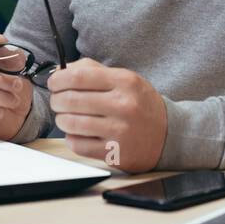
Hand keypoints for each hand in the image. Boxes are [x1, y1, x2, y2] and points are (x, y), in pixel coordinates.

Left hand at [47, 58, 167, 172]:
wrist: (170, 134)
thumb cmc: (141, 104)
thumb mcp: (125, 79)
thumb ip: (94, 70)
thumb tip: (62, 71)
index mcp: (125, 82)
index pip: (79, 77)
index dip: (59, 80)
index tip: (54, 82)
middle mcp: (123, 105)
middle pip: (71, 100)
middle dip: (57, 100)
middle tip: (57, 101)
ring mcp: (120, 131)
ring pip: (71, 123)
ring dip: (62, 120)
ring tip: (66, 117)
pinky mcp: (115, 153)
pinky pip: (78, 145)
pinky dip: (71, 138)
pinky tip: (77, 134)